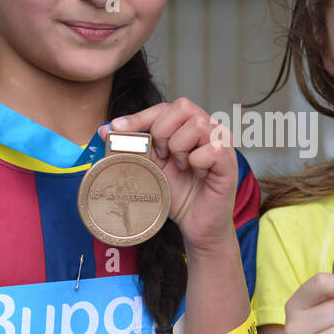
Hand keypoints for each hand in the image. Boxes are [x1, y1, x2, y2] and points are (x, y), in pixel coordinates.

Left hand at [101, 98, 237, 252]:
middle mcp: (209, 129)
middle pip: (183, 106)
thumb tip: (104, 129)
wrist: (196, 226)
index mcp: (189, 126)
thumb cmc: (178, 195)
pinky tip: (197, 175)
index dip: (141, 115)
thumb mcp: (150, 167)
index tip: (118, 128)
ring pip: (198, 125)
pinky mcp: (229, 163)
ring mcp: (222, 144)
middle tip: (160, 155)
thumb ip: (133, 146)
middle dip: (162, 130)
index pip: (166, 107)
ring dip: (179, 147)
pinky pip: (211, 150)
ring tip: (180, 166)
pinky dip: (196, 163)